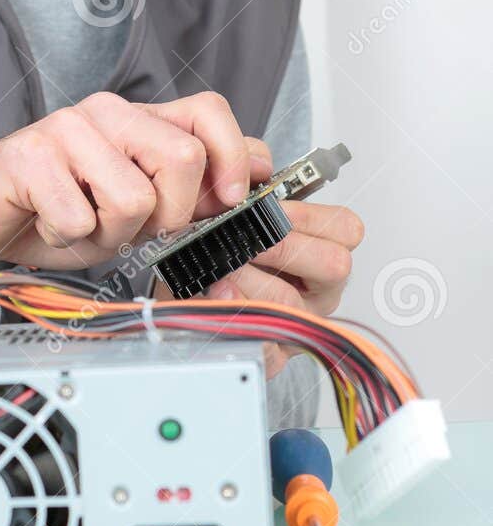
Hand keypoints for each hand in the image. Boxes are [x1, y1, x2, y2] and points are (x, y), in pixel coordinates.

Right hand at [0, 90, 271, 283]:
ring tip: (81, 225)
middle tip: (130, 227)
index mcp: (134, 118)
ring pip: (135, 198)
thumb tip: (261, 168)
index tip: (228, 200)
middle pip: (181, 160)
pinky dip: (68, 241)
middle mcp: (104, 113)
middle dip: (167, 216)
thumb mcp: (133, 204)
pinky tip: (47, 225)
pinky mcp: (29, 158)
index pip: (209, 112)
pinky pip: (80, 219)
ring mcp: (65, 130)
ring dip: (111, 234)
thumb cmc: (50, 210)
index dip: (233, 158)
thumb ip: (190, 185)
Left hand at [154, 200, 365, 378]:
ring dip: (253, 281)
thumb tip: (257, 171)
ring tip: (222, 270)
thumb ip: (251, 187)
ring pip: (295, 304)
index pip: (346, 228)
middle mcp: (317, 288)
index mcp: (319, 250)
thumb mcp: (235, 210)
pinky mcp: (272, 354)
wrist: (180, 290)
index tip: (270, 208)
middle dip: (282, 247)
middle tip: (245, 242)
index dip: (308, 215)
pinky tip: (217, 300)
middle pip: (335, 265)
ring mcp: (299, 322)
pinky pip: (269, 348)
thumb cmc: (215, 250)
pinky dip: (239, 321)